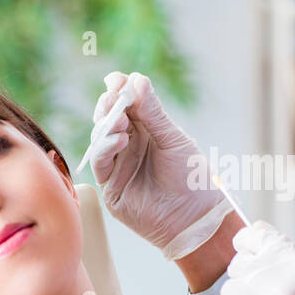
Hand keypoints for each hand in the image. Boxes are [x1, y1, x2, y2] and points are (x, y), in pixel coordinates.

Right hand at [90, 71, 232, 260]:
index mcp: (146, 129)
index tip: (116, 79)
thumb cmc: (190, 176)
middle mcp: (128, 144)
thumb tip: (137, 79)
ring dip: (107, 126)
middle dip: (108, 105)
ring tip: (120, 121)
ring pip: (100, 138)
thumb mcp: (173, 139)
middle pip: (108, 118)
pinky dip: (106, 148)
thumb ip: (153, 112)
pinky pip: (100, 162)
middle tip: (113, 96)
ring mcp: (118, 164)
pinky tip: (120, 141)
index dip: (119, 90)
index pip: (126, 104)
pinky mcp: (110, 185)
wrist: (195, 215)